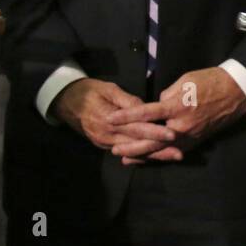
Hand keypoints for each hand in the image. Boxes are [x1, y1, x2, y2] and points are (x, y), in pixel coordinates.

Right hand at [52, 78, 175, 156]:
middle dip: (159, 149)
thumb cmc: (90, 91)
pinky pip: (125, 151)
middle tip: (179, 153)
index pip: (137, 127)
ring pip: (132, 151)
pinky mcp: (103, 144)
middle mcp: (107, 135)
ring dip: (153, 155)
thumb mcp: (108, 89)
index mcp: (109, 119)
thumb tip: (144, 107)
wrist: (66, 101)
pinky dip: (140, 155)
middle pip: (137, 144)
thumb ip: (126, 100)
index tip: (172, 134)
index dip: (155, 131)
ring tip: (173, 156)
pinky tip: (155, 156)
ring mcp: (105, 142)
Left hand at [107, 67, 245, 164]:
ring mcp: (190, 136)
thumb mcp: (186, 80)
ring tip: (125, 159)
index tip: (111, 119)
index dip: (126, 117)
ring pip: (162, 150)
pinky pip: (174, 152)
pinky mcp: (196, 141)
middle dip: (131, 145)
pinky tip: (150, 159)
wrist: (236, 91)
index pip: (146, 113)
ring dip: (143, 155)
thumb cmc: (210, 81)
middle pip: (150, 140)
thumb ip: (167, 94)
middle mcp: (181, 125)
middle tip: (114, 149)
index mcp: (177, 106)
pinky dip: (160, 156)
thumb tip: (157, 104)